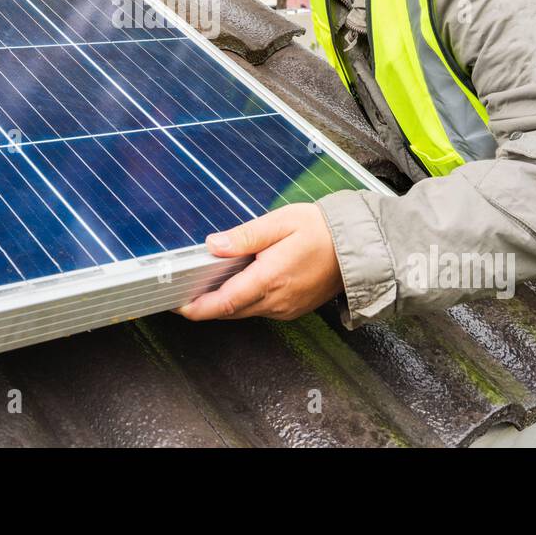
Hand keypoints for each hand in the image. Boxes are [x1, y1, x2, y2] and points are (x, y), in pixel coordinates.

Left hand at [175, 202, 344, 321]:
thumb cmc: (322, 231)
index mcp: (271, 279)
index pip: (223, 303)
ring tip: (209, 279)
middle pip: (229, 311)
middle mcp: (277, 301)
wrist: (358, 247)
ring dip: (224, 300)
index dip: (196, 307)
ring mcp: (286, 309)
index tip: (177, 303)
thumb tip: (213, 246)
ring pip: (244, 311)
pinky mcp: (292, 309)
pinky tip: (240, 280)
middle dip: (205, 303)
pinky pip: (259, 309)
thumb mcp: (280, 223)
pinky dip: (244, 299)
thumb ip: (244, 237)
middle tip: (185, 287)